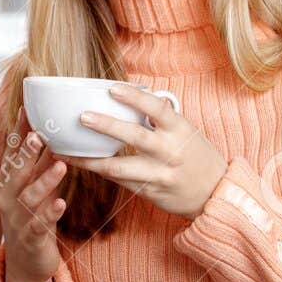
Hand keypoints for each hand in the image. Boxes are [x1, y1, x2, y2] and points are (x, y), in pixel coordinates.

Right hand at [0, 109, 67, 281]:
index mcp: (9, 184)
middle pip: (16, 173)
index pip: (12, 154)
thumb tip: (53, 133)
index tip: (26, 110)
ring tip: (60, 165)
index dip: (18, 133)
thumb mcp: (35, 189)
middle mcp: (9, 199)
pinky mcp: (31, 238)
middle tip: (38, 134)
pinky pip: (39, 224)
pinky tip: (61, 203)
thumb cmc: (32, 219)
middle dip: (26, 154)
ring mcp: (18, 219)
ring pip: (29, 197)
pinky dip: (49, 213)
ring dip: (44, 180)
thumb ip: (42, 164)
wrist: (25, 264)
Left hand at [66, 84, 225, 218]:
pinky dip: (98, 171)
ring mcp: (159, 175)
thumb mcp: (187, 131)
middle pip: (135, 137)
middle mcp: (170, 152)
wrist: (215, 193)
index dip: (134, 98)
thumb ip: (162, 117)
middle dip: (107, 126)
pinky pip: (119, 181)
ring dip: (90, 159)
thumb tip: (134, 92)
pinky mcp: (149, 192)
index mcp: (180, 130)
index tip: (112, 88)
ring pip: (120, 167)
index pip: (157, 109)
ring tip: (66, 151)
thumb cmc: (197, 155)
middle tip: (82, 116)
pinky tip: (78, 163)